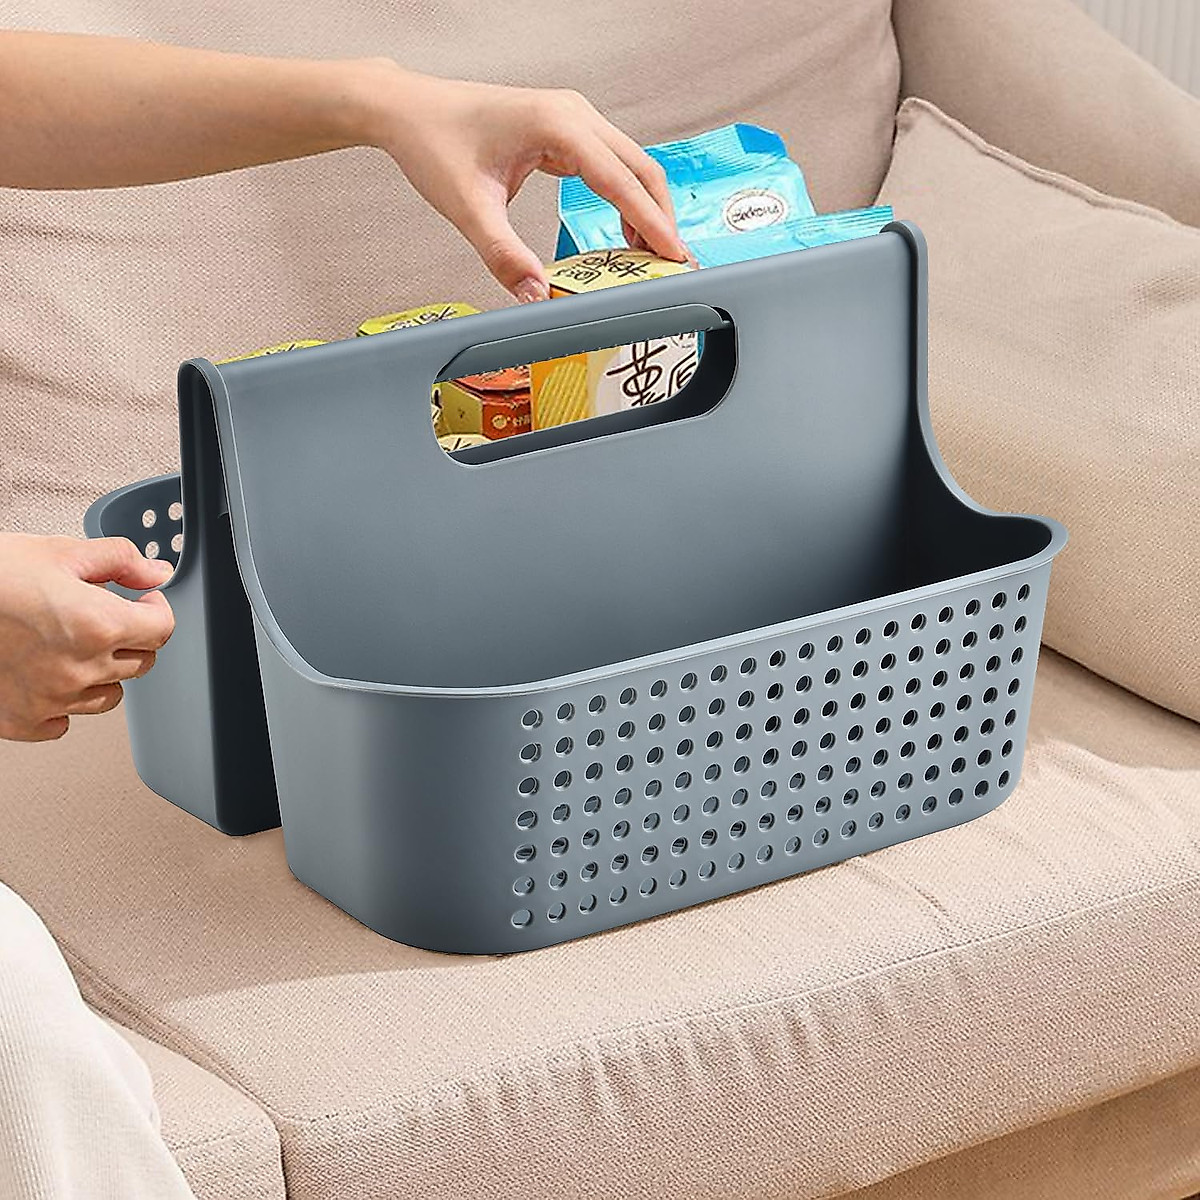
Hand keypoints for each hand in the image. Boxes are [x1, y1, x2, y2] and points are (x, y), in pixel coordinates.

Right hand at [0, 534, 174, 741]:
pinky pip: (63, 723)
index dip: (155, 610)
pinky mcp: (21, 721)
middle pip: (140, 663)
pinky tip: (45, 675)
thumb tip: (155, 573)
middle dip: (131, 639)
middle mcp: (80, 668)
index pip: (162, 630)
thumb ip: (120, 561)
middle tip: (104, 618)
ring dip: (100, 672)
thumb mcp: (59, 552)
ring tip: (69, 645)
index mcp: (98, 624)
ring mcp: (52, 699)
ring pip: (108, 696)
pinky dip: (61, 703)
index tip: (143, 602)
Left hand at [360, 63, 687, 299]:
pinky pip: (609, 165)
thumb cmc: (433, 143)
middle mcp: (572, 114)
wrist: (409, 110)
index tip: (674, 255)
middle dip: (660, 217)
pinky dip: (625, 197)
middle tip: (674, 264)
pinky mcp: (564, 130)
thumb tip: (536, 296)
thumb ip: (503, 256)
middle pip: (640, 167)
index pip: (620, 179)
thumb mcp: (466, 207)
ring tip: (653, 256)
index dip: (651, 221)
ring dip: (646, 208)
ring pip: (630, 165)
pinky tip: (625, 231)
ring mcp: (571, 118)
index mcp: (555, 124)